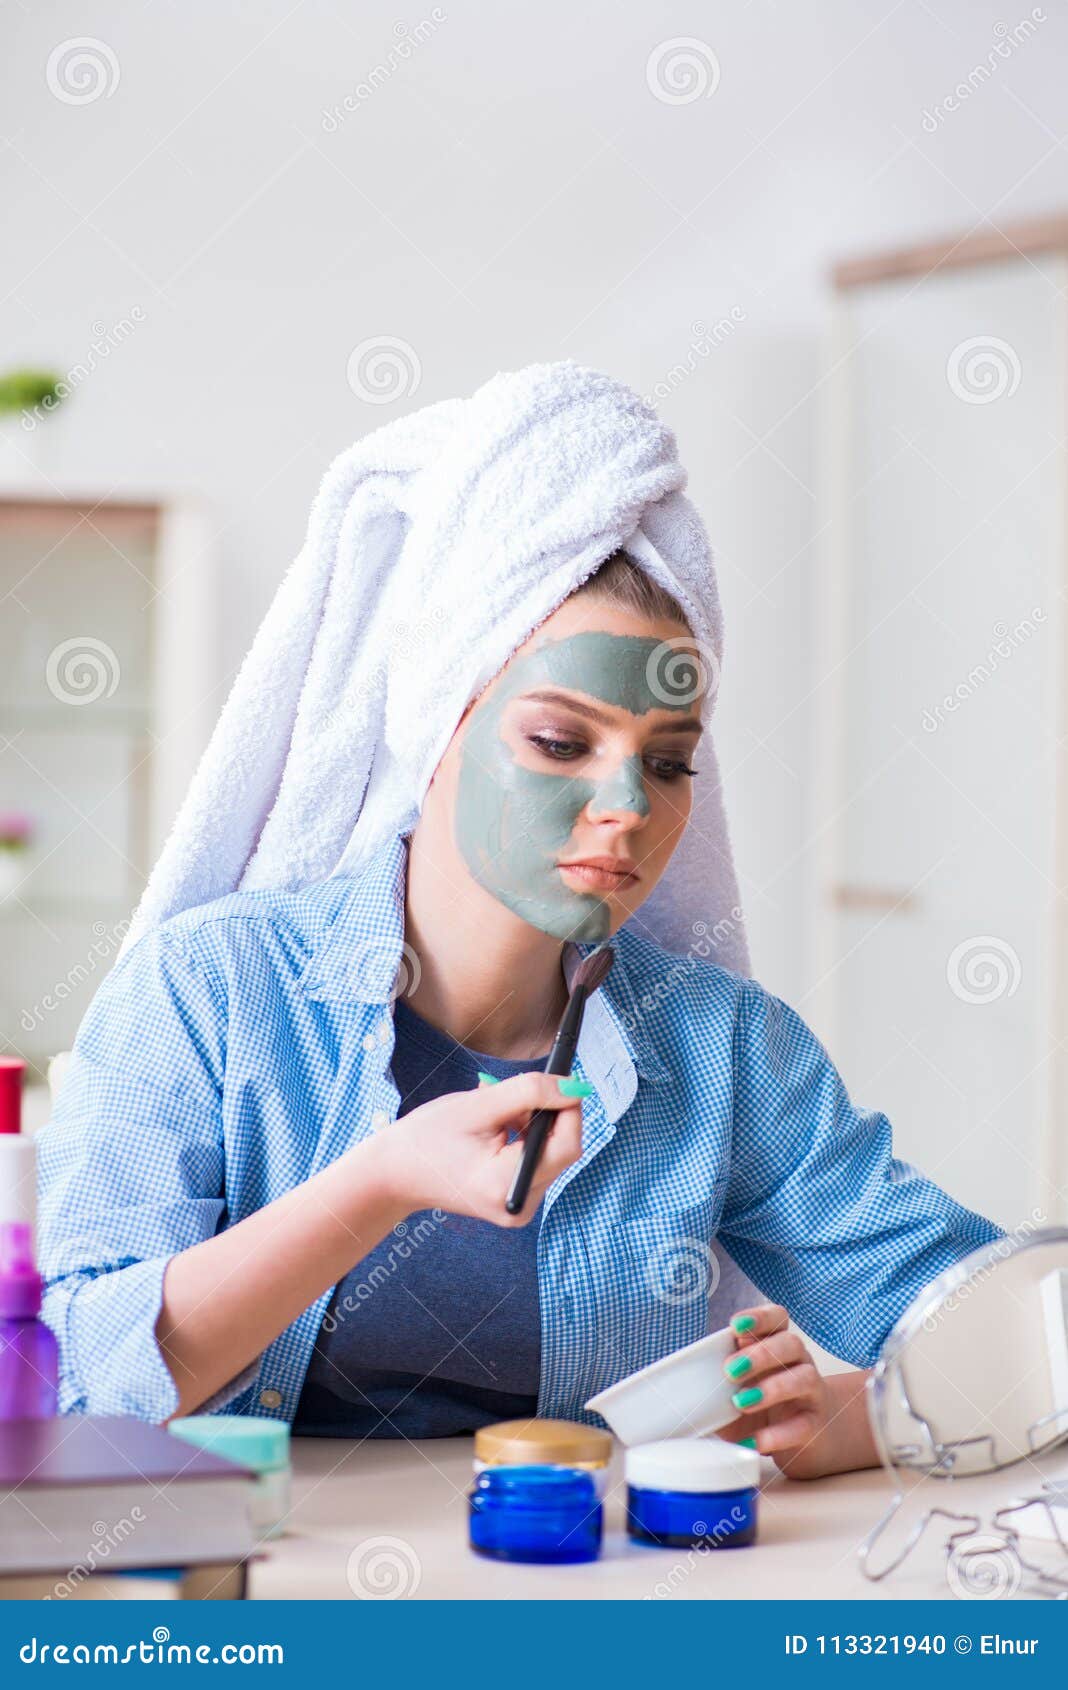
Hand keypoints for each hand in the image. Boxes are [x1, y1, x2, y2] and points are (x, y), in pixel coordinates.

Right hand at [366, 1070, 589, 1225]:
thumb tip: (573, 1087)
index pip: (566, 1146)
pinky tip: (498, 1129)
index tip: (563, 1079)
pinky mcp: (515, 1201)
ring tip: (496, 1113)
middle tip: (515, 1093)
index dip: (570, 1109)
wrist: (395, 1174)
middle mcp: (519, 1205)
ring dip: (534, 1124)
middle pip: (561, 1150)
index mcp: (506, 1185)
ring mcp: (518, 1207)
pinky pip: (536, 1161)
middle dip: (547, 1115)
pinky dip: (525, 1138)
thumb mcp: (478, 1105)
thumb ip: (529, 1092)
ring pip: (550, 1153)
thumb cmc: (427, 1138)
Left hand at [714, 1303, 876, 1478]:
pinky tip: (758, 1440)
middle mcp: (799, 1363)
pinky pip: (804, 1425)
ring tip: (742, 1402)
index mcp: (778, 1346)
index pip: (777, 1319)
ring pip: (804, 1378)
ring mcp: (812, 1393)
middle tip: (730, 1370)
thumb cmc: (766, 1407)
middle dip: (760, 1354)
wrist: (811, 1440)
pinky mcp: (816, 1425)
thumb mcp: (740, 1389)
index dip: (760, 1317)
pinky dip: (779, 1434)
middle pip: (791, 1344)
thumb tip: (677, 1394)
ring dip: (772, 1388)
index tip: (736, 1326)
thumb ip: (717, 1385)